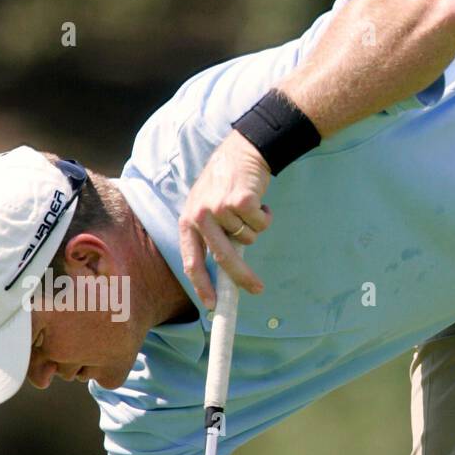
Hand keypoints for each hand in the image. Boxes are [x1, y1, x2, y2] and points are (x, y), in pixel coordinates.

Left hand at [178, 129, 273, 306]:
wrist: (242, 150)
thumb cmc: (227, 184)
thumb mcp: (209, 207)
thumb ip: (213, 235)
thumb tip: (228, 272)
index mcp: (188, 220)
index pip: (191, 260)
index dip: (201, 285)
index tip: (211, 304)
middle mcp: (200, 215)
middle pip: (223, 258)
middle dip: (242, 277)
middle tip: (257, 289)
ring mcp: (220, 208)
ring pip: (248, 238)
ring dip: (255, 227)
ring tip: (249, 207)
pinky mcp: (241, 201)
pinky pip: (261, 225)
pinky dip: (265, 216)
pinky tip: (258, 201)